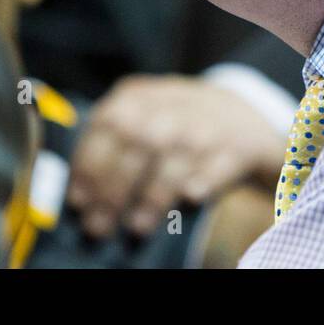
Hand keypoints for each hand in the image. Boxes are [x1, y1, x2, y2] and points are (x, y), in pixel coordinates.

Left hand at [67, 74, 282, 237]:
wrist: (244, 114)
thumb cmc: (177, 126)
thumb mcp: (142, 117)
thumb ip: (112, 144)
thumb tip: (79, 194)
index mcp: (141, 96)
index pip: (109, 123)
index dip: (90, 164)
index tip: (78, 201)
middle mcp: (174, 104)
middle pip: (139, 141)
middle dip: (114, 188)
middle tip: (98, 227)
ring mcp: (208, 124)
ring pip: (176, 156)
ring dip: (151, 196)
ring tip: (135, 228)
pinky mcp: (238, 147)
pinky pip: (219, 166)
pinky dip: (203, 181)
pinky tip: (189, 198)